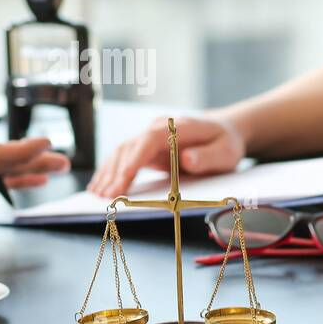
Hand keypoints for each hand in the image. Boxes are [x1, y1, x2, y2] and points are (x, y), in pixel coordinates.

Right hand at [88, 114, 245, 198]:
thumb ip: (208, 156)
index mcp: (177, 126)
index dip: (133, 161)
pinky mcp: (146, 147)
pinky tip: (100, 186)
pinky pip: (124, 158)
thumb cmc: (224, 144)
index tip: (122, 181)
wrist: (222, 131)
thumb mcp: (226, 152)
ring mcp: (150, 136)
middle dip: (115, 172)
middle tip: (104, 196)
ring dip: (108, 173)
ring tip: (96, 195)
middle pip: (129, 147)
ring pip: (122, 152)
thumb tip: (187, 158)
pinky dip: (111, 172)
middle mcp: (159, 128)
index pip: (148, 141)